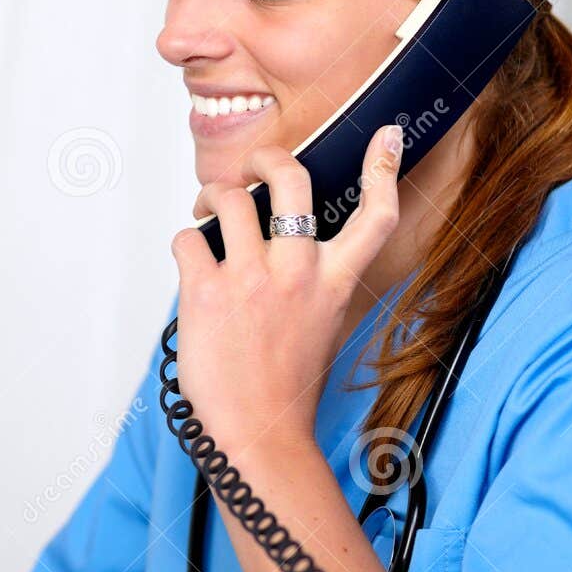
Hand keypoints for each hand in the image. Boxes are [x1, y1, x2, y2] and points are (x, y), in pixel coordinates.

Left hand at [170, 125, 402, 457]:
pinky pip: (188, 238)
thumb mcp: (321, 327)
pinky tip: (191, 263)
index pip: (375, 215)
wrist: (257, 435)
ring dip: (212, 196)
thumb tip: (282, 248)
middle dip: (266, 157)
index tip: (386, 136)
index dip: (384, 169)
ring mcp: (252, 277)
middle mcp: (298, 271)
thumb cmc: (284, 388)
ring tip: (206, 212)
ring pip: (231, 197)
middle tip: (250, 167)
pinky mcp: (207, 291)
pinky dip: (185, 243)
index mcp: (335, 281)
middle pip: (291, 179)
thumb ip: (313, 284)